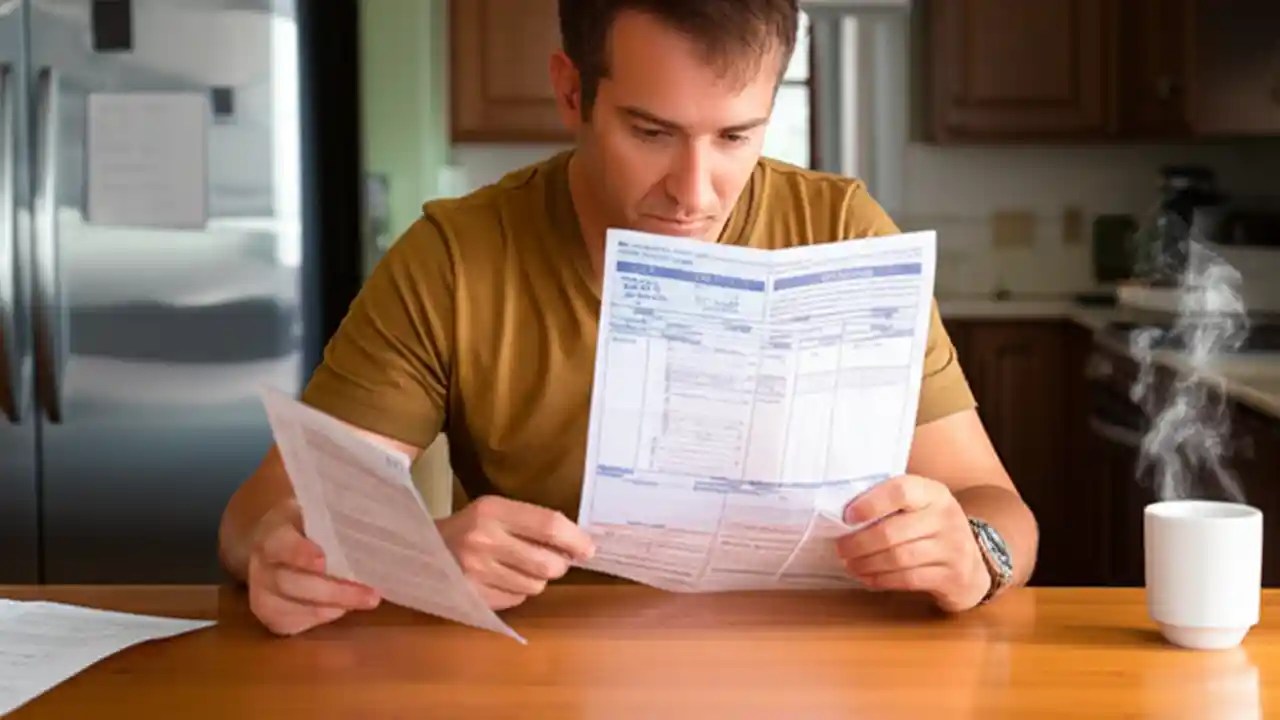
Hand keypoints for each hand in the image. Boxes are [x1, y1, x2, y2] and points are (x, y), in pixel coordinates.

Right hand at [246, 500, 381, 635]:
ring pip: (296, 609)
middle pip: (291, 584)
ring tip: (370, 600)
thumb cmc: (306, 526)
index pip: (279, 544)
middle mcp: (260, 567)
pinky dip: (326, 616)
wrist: (274, 549)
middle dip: (334, 591)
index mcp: (271, 533)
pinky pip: (298, 624)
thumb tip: (376, 518)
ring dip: (336, 607)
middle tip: (371, 594)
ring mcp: (261, 596)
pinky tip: (347, 608)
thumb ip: (334, 518)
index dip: (299, 553)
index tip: (322, 560)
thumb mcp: (314, 512)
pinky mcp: (272, 619)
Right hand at [438, 495, 594, 610]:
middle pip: (548, 563)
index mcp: (492, 510)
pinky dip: (519, 590)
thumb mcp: (497, 511)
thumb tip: (578, 543)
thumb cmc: (471, 526)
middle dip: (559, 564)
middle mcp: (484, 540)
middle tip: (555, 560)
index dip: (575, 539)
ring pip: (536, 585)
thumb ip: (532, 522)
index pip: (548, 526)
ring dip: (538, 578)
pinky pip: (518, 599)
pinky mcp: (473, 597)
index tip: (588, 549)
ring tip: (521, 567)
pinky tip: (504, 578)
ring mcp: (476, 572)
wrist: (423, 549)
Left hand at [836, 475, 990, 611]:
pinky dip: (881, 580)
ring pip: (898, 558)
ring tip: (850, 564)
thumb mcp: (921, 506)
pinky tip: (867, 578)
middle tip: (841, 548)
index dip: (870, 504)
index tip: (847, 516)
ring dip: (866, 564)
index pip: (901, 490)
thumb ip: (891, 504)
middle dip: (859, 543)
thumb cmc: (932, 529)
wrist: (972, 564)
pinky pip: (908, 580)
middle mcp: (946, 518)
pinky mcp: (951, 577)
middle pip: (892, 532)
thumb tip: (844, 514)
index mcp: (934, 493)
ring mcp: (952, 549)